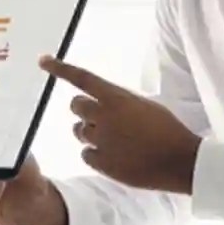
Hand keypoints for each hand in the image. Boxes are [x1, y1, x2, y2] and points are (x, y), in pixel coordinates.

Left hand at [40, 55, 202, 193]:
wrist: (180, 161)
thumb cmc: (167, 130)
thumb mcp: (145, 106)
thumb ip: (120, 103)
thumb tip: (104, 107)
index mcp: (117, 98)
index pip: (82, 79)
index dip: (60, 68)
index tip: (43, 61)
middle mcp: (104, 116)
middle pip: (76, 107)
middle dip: (84, 111)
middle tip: (100, 119)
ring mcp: (101, 140)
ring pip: (79, 131)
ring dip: (90, 133)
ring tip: (115, 140)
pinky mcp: (102, 163)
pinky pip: (86, 154)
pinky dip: (96, 155)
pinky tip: (116, 157)